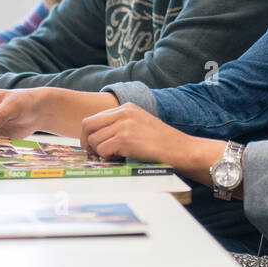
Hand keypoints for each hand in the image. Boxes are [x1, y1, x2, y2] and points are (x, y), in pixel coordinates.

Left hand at [81, 102, 222, 180]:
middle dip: (87, 142)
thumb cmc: (162, 143)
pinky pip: (102, 151)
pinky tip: (122, 158)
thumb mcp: (140, 125)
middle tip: (95, 154)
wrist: (180, 149)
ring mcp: (123, 125)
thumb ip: (120, 126)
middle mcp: (123, 112)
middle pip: (87, 125)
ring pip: (94, 140)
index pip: (94, 118)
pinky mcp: (125, 138)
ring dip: (100, 153)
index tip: (94, 147)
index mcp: (126, 107)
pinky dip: (108, 158)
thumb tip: (96, 139)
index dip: (90, 134)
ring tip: (116, 156)